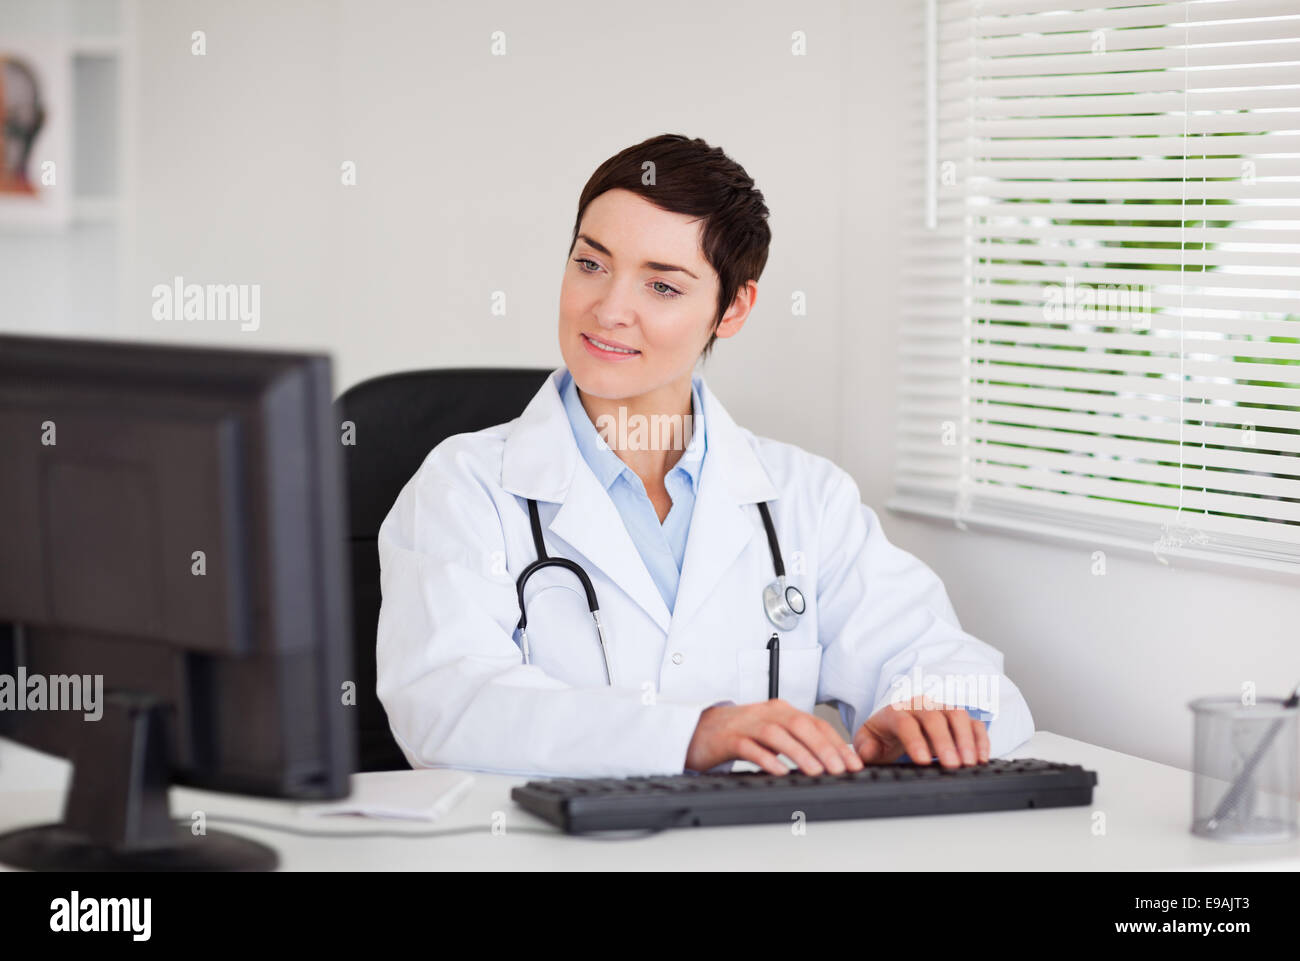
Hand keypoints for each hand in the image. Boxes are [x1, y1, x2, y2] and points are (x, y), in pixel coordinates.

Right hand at [685, 700, 864, 775]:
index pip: (815, 723)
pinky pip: (749, 747)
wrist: (697, 730)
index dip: (837, 742)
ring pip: (777, 734)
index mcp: (780, 710)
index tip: (853, 763)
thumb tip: (830, 761)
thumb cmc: (738, 734)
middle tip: (840, 769)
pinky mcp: (728, 739)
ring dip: (799, 753)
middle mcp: (766, 713)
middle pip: (800, 725)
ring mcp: (746, 725)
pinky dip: (766, 759)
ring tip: (815, 771)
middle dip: (823, 748)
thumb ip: (796, 741)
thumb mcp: (771, 733)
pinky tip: (779, 771)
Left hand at [854, 696, 988, 767]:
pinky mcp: (957, 719)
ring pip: (957, 716)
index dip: (915, 741)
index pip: (905, 722)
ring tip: (970, 763)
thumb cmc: (881, 737)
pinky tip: (982, 758)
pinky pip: (973, 723)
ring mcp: (941, 710)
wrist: (893, 727)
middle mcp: (920, 706)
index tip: (922, 761)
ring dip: (965, 739)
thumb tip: (868, 755)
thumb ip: (864, 749)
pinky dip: (980, 739)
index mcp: (895, 712)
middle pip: (934, 718)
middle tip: (951, 765)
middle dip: (944, 741)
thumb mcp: (867, 742)